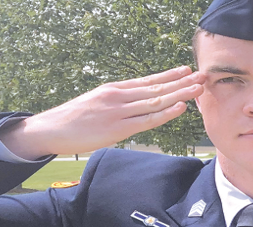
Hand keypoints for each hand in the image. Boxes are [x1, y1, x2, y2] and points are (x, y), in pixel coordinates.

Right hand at [0, 66, 206, 157]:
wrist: (50, 130)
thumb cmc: (73, 120)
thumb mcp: (97, 104)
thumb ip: (118, 104)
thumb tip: (135, 105)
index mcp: (115, 90)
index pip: (148, 81)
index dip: (169, 76)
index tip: (187, 70)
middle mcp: (119, 96)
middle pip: (156, 88)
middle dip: (182, 82)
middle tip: (203, 76)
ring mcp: (118, 111)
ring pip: (156, 101)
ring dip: (180, 94)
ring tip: (199, 88)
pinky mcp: (117, 128)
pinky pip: (146, 120)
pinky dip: (165, 113)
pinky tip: (180, 107)